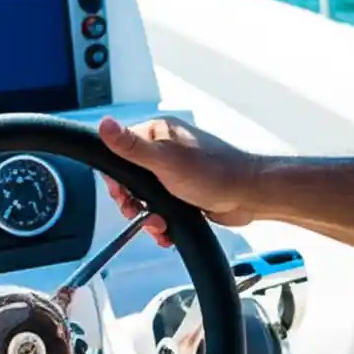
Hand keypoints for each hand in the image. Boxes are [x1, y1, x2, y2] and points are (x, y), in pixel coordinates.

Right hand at [98, 116, 262, 245]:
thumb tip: (104, 124)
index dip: (117, 178)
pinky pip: (161, 208)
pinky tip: (168, 229)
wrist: (249, 196)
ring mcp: (174, 172)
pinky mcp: (183, 192)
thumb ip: (131, 146)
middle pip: (130, 179)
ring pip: (145, 198)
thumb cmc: (214, 173)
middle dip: (132, 202)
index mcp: (158, 134)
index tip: (122, 194)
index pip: (119, 152)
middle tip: (139, 212)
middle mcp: (165, 151)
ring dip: (148, 217)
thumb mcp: (164, 160)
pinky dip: (162, 222)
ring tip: (159, 225)